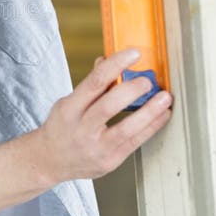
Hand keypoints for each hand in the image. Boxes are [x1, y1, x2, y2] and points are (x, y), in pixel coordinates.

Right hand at [32, 48, 172, 186]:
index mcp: (69, 109)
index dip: (115, 65)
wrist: (50, 160)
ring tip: (164, 98)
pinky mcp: (110, 161)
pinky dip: (152, 127)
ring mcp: (96, 147)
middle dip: (132, 90)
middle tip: (148, 80)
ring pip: (127, 128)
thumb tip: (108, 60)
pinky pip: (135, 143)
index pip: (94, 82)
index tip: (134, 54)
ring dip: (150, 111)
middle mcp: (81, 129)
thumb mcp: (67, 103)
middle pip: (108, 106)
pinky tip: (162, 115)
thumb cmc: (62, 128)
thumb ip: (90, 85)